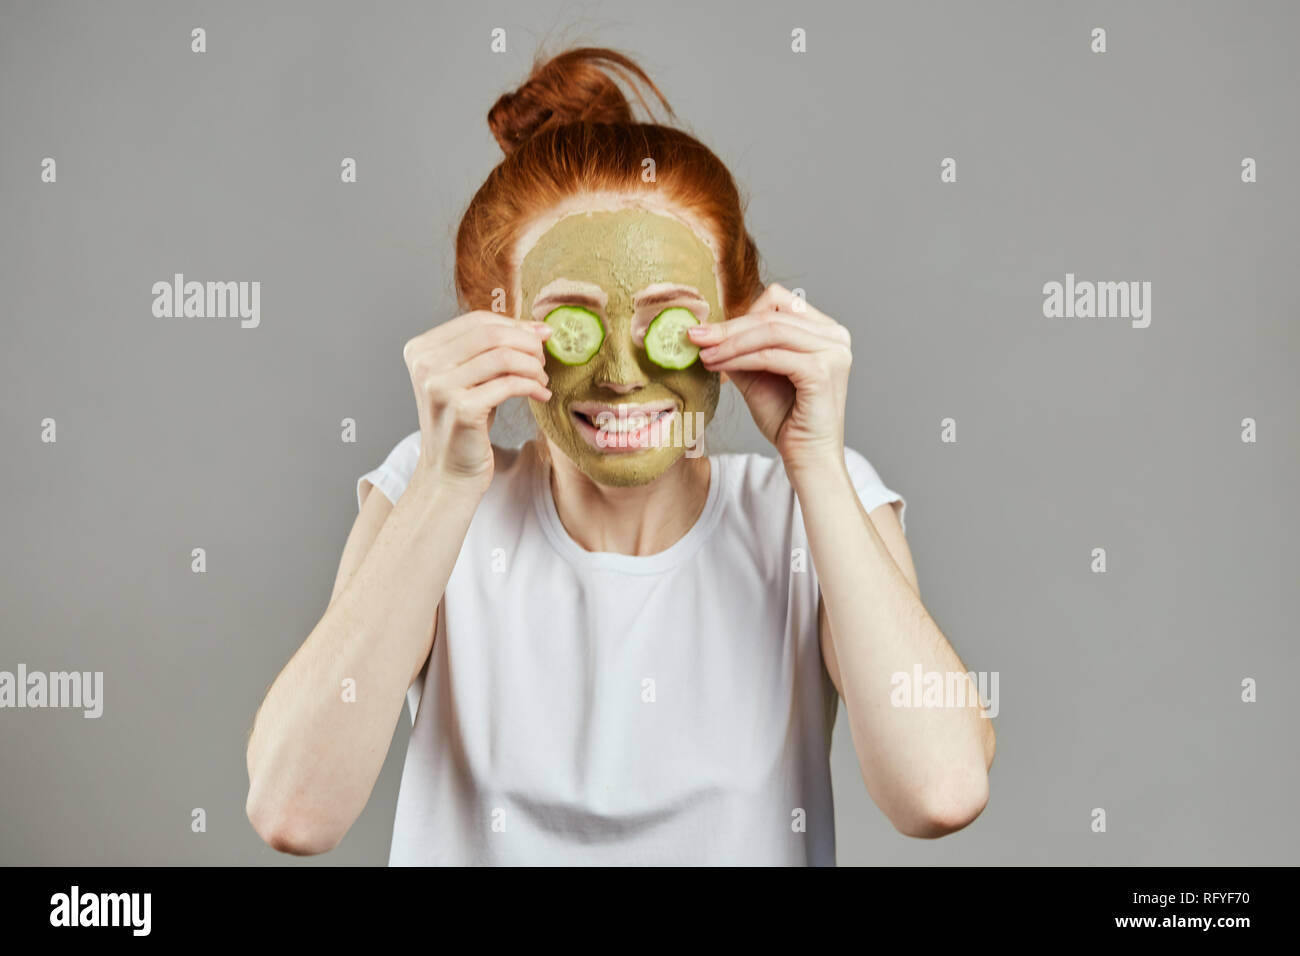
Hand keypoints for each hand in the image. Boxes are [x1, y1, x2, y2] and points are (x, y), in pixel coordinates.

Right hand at [403, 312, 551, 492]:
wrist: (448, 474)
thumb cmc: (464, 424)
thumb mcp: (471, 378)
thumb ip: (491, 350)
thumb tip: (538, 328)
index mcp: (421, 350)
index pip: (476, 320)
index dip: (515, 325)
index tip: (541, 335)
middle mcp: (425, 365)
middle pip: (490, 334)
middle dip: (527, 343)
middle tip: (544, 360)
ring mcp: (440, 387)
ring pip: (503, 356)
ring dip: (532, 366)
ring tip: (542, 380)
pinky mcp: (462, 410)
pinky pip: (509, 384)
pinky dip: (532, 386)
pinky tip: (541, 395)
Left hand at [689, 283, 850, 473]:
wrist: (807, 459)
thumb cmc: (786, 421)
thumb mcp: (758, 375)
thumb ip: (742, 349)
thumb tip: (708, 328)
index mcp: (825, 331)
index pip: (779, 302)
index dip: (742, 313)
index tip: (710, 331)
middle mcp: (836, 336)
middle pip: (772, 315)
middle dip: (728, 327)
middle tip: (695, 336)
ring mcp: (833, 352)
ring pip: (769, 332)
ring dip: (730, 342)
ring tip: (703, 354)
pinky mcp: (822, 372)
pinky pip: (770, 356)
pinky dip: (740, 358)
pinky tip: (719, 366)